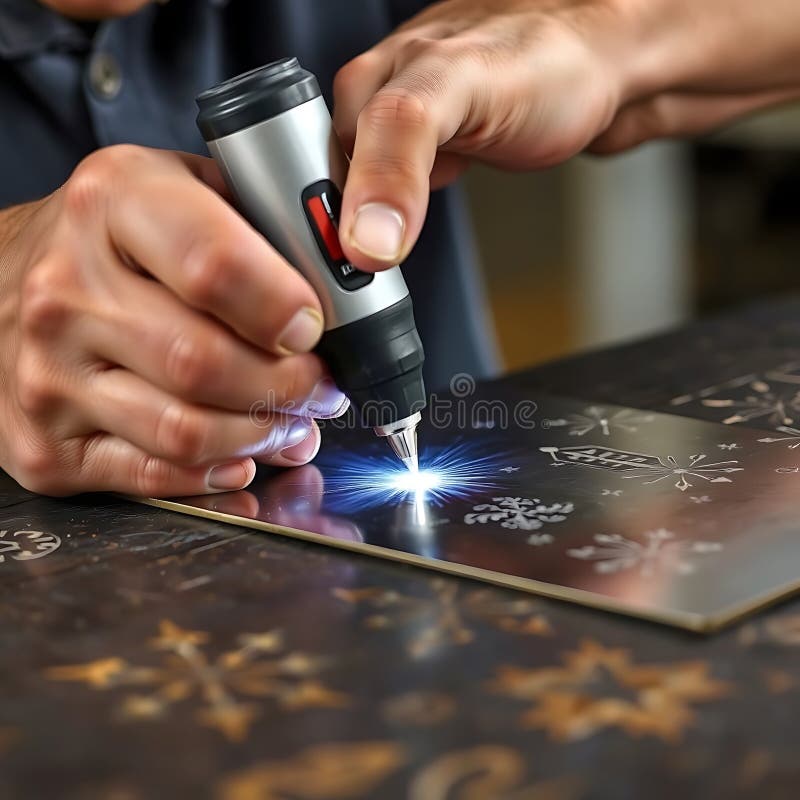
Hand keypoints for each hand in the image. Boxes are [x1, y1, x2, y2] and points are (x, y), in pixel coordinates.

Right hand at [0, 146, 348, 496]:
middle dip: (288, 388)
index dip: (282, 308)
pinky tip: (240, 459)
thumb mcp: (186, 190)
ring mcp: (46, 373)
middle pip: (205, 364)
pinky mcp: (40, 442)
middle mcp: (66, 289)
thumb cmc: (116, 239)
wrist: (11, 280)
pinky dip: (212, 478)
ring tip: (290, 424)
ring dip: (259, 437)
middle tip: (320, 390)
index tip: (314, 330)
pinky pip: (148, 476)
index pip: (214, 266)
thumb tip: (341, 306)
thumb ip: (262, 231)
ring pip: (185, 432)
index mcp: (112, 205)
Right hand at [333, 0, 799, 269]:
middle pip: (323, 192)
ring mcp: (402, 132)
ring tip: (381, 262)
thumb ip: (398, 157)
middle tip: (364, 277)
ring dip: (365, 237)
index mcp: (361, 88)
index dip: (309, 226)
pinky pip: (392, 200)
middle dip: (337, 238)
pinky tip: (410, 227)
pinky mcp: (430, 153)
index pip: (297, 170)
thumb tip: (362, 240)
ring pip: (356, 201)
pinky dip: (396, 226)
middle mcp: (372, 107)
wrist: (610, 66)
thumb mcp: (457, 92)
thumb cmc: (544, 59)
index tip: (335, 274)